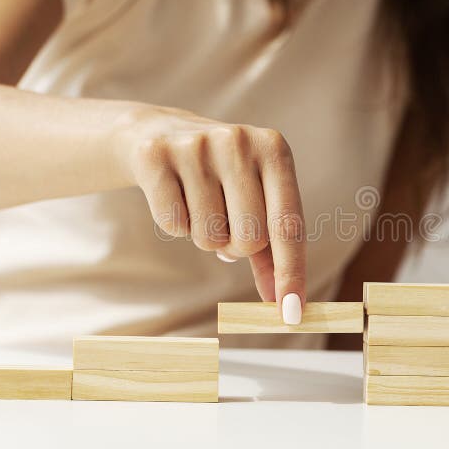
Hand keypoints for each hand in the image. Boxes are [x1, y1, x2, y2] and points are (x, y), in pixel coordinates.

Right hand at [113, 104, 305, 323]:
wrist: (159, 133)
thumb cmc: (220, 177)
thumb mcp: (254, 200)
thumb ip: (271, 251)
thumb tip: (281, 302)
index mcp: (274, 150)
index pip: (288, 225)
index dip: (291, 273)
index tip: (292, 314)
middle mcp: (239, 141)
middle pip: (250, 238)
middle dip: (236, 248)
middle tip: (226, 226)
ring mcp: (196, 146)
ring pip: (210, 237)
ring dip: (205, 236)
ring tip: (200, 204)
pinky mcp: (156, 156)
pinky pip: (174, 225)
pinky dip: (177, 225)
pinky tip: (176, 196)